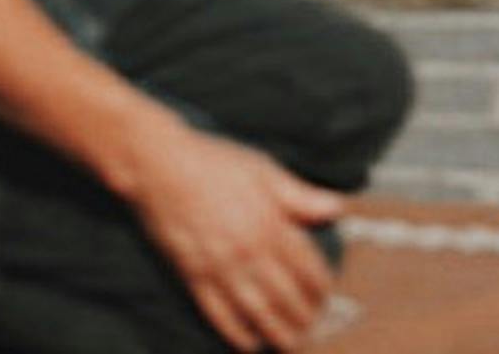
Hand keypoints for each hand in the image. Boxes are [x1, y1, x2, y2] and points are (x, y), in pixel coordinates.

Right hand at [117, 115, 341, 352]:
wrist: (163, 169)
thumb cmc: (215, 162)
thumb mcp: (264, 170)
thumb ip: (300, 195)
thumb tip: (335, 208)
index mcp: (269, 223)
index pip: (305, 265)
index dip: (319, 285)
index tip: (326, 296)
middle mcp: (249, 252)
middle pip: (284, 295)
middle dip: (303, 316)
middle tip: (313, 327)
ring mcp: (221, 269)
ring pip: (256, 311)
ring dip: (276, 332)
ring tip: (290, 343)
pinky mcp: (194, 278)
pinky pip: (219, 314)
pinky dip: (236, 333)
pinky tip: (249, 343)